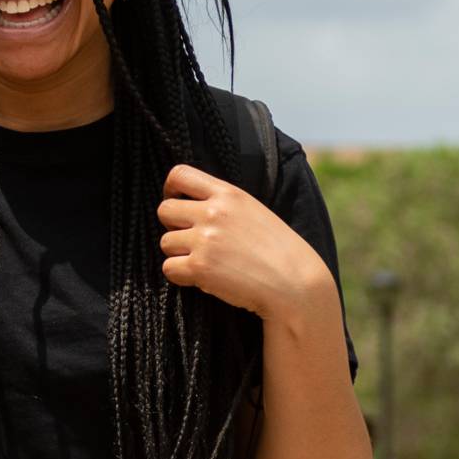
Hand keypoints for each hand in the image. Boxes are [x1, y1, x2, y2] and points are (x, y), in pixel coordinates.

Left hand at [157, 165, 329, 322]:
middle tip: (190, 240)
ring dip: (179, 254)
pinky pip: (169, 268)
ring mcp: (205, 240)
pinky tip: (202, 278)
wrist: (294, 284)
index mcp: (229, 194)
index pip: (179, 174)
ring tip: (205, 261)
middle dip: (172, 226)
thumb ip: (224, 203)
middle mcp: (213, 212)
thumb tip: (191, 205)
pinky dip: (181, 275)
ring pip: (165, 242)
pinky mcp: (200, 267)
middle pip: (164, 210)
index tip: (178, 203)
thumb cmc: (278, 251)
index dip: (171, 190)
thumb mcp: (254, 211)